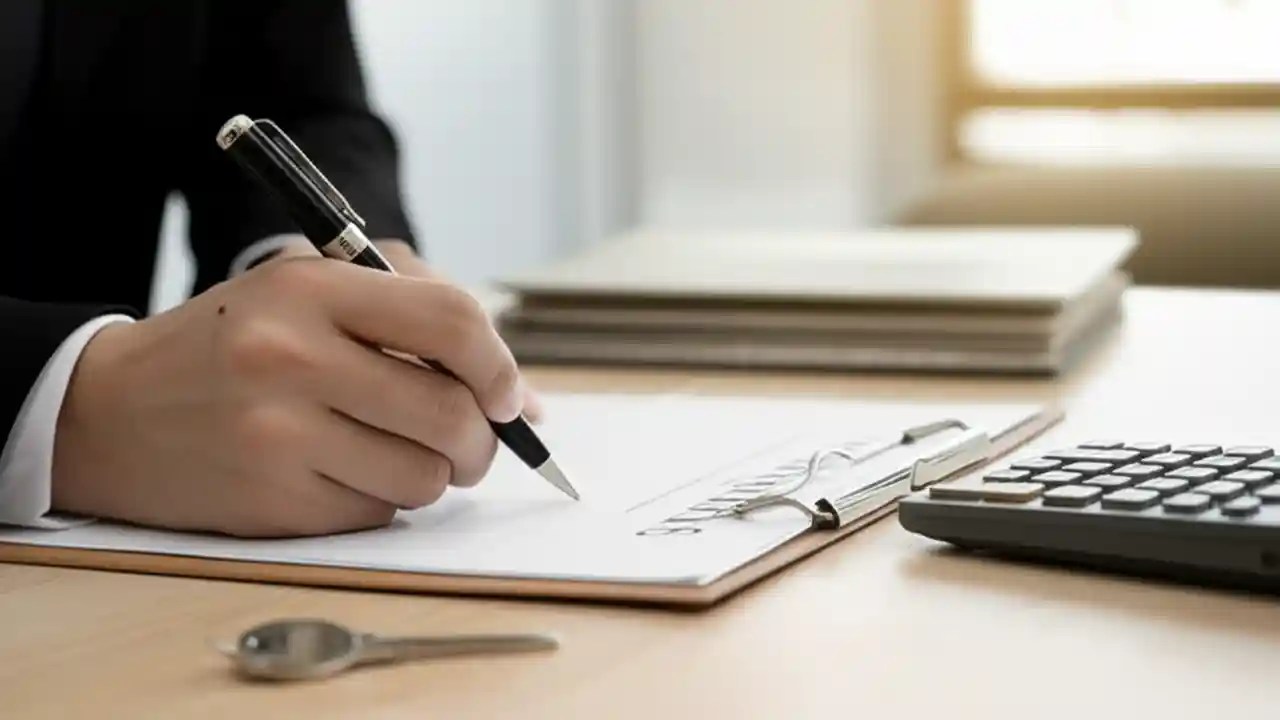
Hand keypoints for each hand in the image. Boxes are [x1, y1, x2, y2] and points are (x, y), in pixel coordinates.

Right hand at [51, 250, 525, 536]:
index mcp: (312, 288)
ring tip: (389, 450)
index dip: (499, 365)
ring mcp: (279, 435)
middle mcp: (294, 357)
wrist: (108, 411)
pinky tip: (338, 472)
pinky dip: (379, 500)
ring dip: (429, 474)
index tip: (506, 395)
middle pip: (452, 414)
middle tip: (470, 442)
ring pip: (424, 477)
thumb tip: (526, 406)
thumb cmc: (234, 345)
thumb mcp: (311, 296)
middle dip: (481, 440)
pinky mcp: (271, 503)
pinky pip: (377, 514)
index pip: (451, 322)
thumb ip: (421, 325)